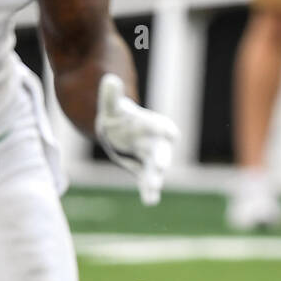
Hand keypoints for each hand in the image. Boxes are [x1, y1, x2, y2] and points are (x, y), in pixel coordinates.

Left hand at [95, 74, 178, 205]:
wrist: (118, 132)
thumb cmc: (118, 116)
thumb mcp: (111, 106)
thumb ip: (111, 95)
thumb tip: (109, 79)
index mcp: (153, 124)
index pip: (162, 127)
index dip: (165, 130)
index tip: (170, 133)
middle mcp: (157, 143)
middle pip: (162, 151)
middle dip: (161, 159)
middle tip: (160, 167)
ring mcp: (151, 158)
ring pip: (154, 170)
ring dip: (154, 179)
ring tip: (153, 190)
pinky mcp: (143, 170)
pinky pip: (146, 181)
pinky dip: (148, 191)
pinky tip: (149, 200)